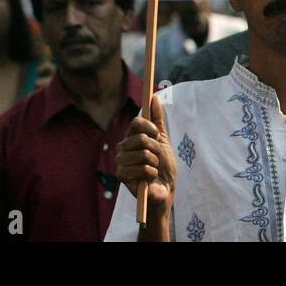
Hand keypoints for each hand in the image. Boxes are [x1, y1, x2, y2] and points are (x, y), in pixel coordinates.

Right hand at [116, 95, 177, 221]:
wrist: (164, 189)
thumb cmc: (163, 166)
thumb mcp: (163, 140)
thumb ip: (157, 119)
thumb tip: (154, 96)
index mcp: (131, 138)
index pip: (136, 122)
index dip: (149, 127)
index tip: (157, 135)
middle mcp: (123, 148)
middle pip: (141, 138)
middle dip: (155, 149)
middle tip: (156, 158)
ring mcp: (120, 162)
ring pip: (143, 154)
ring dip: (154, 163)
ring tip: (153, 169)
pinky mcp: (121, 176)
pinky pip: (143, 168)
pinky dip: (151, 174)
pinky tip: (149, 178)